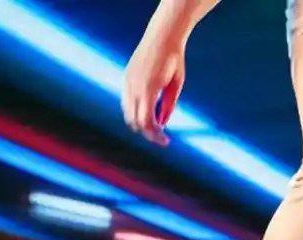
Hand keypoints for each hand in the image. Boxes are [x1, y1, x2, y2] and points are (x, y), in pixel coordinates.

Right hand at [122, 27, 186, 146]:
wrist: (162, 36)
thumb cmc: (174, 59)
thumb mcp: (176, 84)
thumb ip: (169, 104)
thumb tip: (162, 123)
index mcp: (148, 88)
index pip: (146, 122)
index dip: (154, 135)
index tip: (165, 142)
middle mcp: (134, 86)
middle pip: (134, 121)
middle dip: (147, 132)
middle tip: (160, 137)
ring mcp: (127, 81)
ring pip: (127, 113)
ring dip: (139, 122)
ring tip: (154, 125)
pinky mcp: (126, 77)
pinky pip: (126, 101)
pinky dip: (134, 111)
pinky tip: (147, 111)